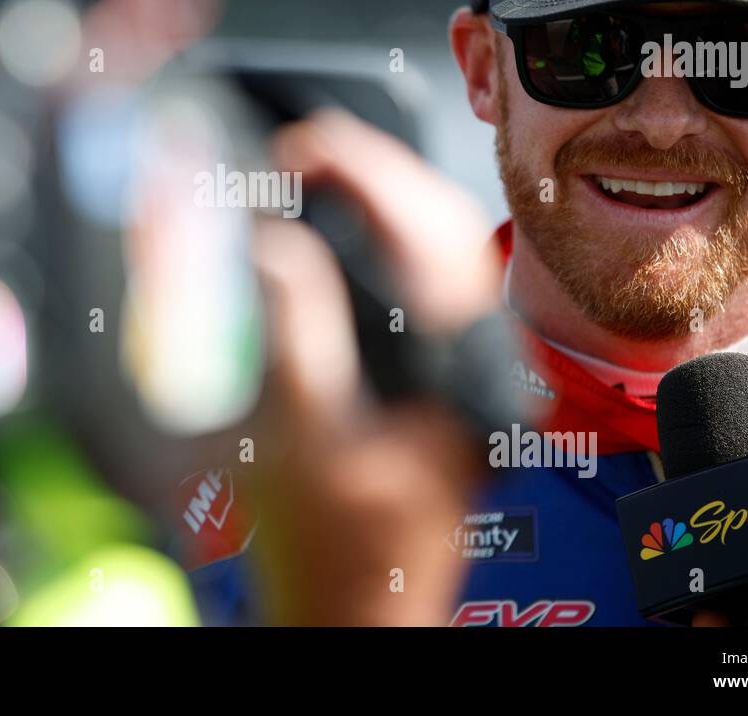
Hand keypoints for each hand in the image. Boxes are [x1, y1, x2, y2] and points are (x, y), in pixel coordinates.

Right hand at [246, 110, 500, 625]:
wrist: (362, 602)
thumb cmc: (340, 546)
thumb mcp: (298, 440)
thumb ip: (295, 334)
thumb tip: (275, 245)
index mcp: (453, 361)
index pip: (426, 229)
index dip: (362, 169)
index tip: (301, 146)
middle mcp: (472, 353)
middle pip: (441, 224)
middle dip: (373, 168)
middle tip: (300, 150)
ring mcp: (460, 360)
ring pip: (438, 247)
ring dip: (381, 197)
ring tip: (316, 173)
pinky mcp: (438, 370)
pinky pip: (421, 280)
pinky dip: (383, 237)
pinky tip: (343, 232)